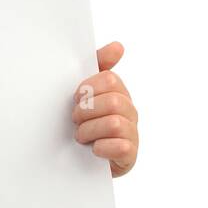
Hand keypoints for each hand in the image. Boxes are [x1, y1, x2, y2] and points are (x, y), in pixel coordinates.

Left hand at [71, 42, 138, 177]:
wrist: (81, 161)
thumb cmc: (85, 122)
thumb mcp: (87, 94)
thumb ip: (99, 67)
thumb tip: (118, 46)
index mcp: (119, 92)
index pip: (108, 80)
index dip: (87, 89)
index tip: (76, 99)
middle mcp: (129, 111)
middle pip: (112, 101)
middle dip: (87, 111)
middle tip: (76, 120)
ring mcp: (132, 133)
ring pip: (114, 123)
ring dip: (89, 130)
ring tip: (81, 136)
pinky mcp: (129, 155)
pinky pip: (120, 147)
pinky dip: (101, 148)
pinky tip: (94, 149)